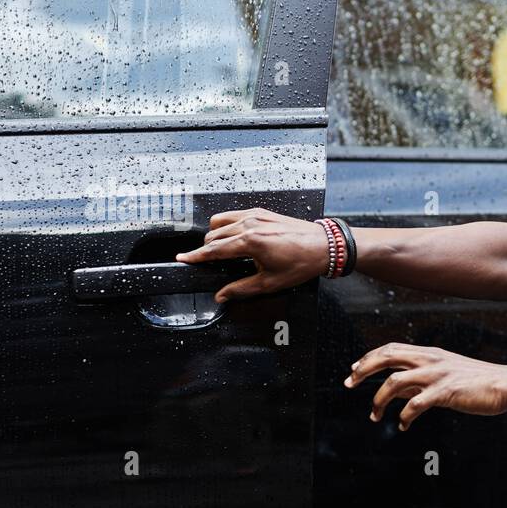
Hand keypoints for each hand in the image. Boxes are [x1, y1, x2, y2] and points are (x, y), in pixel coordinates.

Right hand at [174, 207, 328, 302]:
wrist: (324, 246)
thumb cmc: (302, 262)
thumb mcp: (270, 282)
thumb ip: (241, 289)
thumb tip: (222, 296)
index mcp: (250, 242)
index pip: (213, 250)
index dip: (195, 256)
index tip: (183, 259)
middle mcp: (249, 224)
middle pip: (213, 236)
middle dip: (206, 249)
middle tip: (208, 263)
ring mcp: (255, 215)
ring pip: (220, 222)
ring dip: (215, 235)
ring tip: (221, 251)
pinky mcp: (261, 211)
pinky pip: (234, 215)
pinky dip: (227, 225)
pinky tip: (233, 236)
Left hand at [344, 343, 506, 430]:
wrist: (505, 385)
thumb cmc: (478, 382)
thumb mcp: (445, 376)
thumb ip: (420, 381)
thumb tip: (397, 391)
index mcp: (430, 354)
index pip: (391, 348)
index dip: (369, 357)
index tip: (354, 370)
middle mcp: (430, 360)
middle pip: (386, 357)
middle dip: (363, 370)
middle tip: (349, 383)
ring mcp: (437, 375)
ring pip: (394, 382)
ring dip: (379, 400)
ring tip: (375, 415)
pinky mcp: (445, 392)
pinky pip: (415, 405)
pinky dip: (404, 417)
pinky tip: (404, 426)